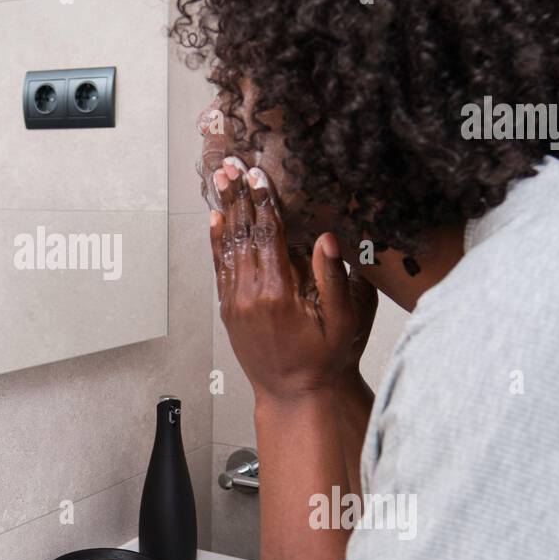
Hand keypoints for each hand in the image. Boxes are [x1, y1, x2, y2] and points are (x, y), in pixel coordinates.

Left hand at [211, 156, 370, 400]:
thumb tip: (325, 238)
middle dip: (237, 195)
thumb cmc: (324, 361)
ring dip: (225, 210)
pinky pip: (220, 268)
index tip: (258, 174)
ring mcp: (235, 303)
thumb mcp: (343, 320)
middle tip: (229, 163)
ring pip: (227, 247)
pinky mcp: (229, 311)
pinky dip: (217, 241)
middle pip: (243, 233)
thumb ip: (332, 278)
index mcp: (278, 293)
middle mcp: (250, 295)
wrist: (295, 396)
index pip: (269, 235)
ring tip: (219, 181)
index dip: (263, 201)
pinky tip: (215, 220)